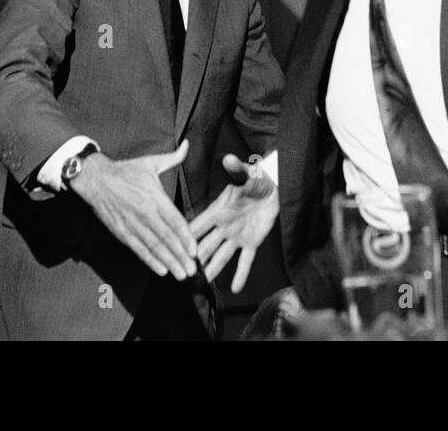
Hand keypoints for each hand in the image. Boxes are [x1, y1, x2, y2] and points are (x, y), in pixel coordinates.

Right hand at [69, 140, 197, 279]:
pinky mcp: (122, 231)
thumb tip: (188, 144)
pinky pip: (138, 248)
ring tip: (180, 275)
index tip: (194, 250)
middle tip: (192, 271)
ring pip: (154, 246)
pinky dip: (149, 260)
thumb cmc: (126, 170)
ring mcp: (133, 224)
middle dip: (180, 256)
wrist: (96, 178)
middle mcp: (145, 212)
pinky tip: (161, 270)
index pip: (174, 220)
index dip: (185, 237)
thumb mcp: (150, 162)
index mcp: (155, 196)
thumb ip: (173, 157)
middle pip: (166, 238)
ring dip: (168, 261)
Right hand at [188, 154, 277, 291]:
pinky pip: (246, 261)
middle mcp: (224, 226)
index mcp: (219, 210)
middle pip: (206, 245)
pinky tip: (236, 288)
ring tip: (202, 285)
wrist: (275, 185)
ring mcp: (237, 236)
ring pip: (222, 256)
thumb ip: (237, 170)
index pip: (199, 225)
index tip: (173, 248)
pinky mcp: (252, 242)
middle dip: (195, 259)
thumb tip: (229, 158)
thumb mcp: (247, 174)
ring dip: (213, 270)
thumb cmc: (258, 177)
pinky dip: (242, 274)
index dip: (187, 237)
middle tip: (183, 273)